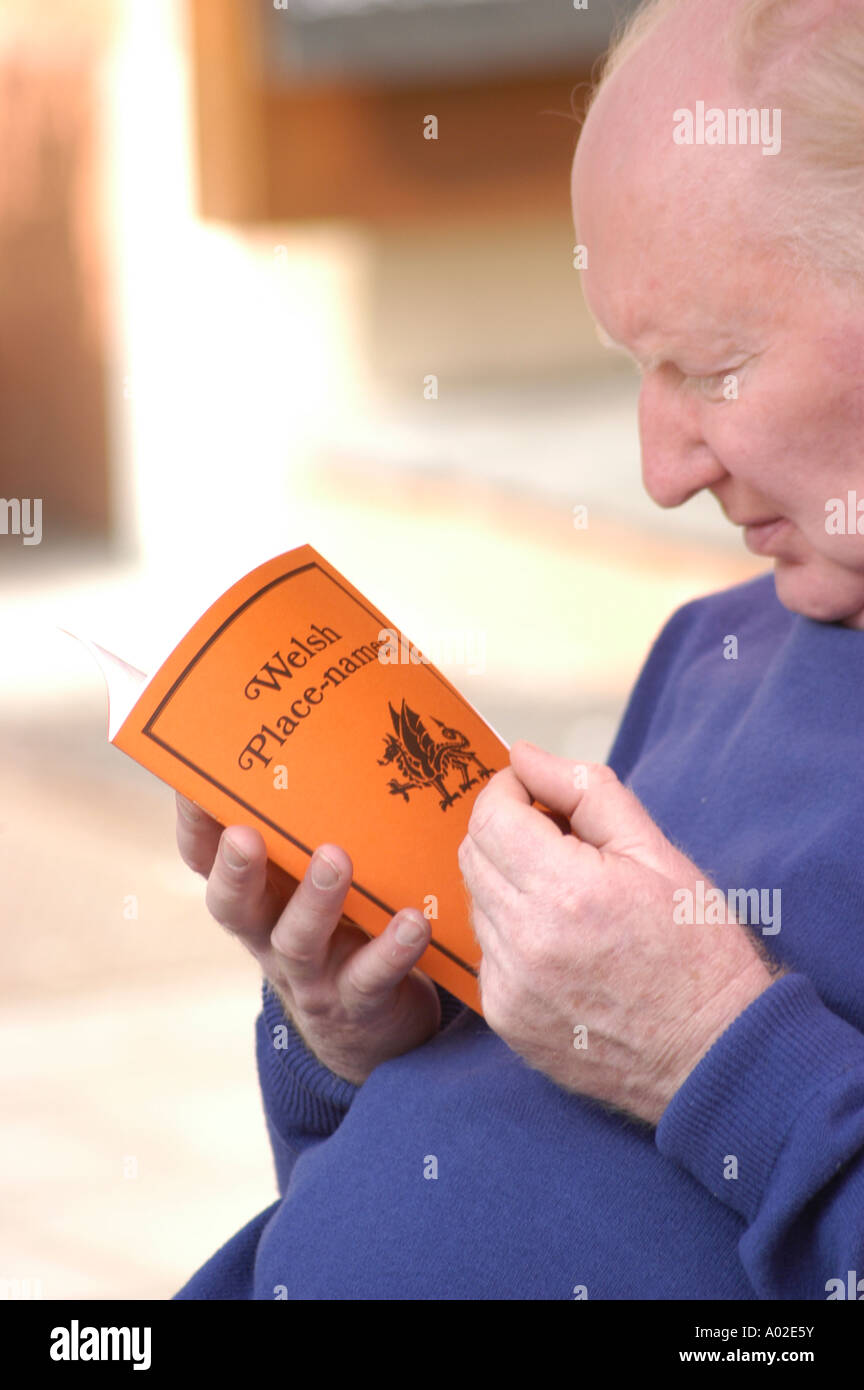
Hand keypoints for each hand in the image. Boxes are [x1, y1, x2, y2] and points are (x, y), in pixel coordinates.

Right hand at [175, 795, 439, 1084]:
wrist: (372, 1031)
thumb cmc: (344, 924)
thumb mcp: (312, 880)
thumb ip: (314, 826)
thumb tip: (338, 727)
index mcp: (256, 895)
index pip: (205, 858)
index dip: (193, 823)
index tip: (190, 779)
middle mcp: (269, 934)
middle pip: (235, 905)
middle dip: (236, 869)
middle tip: (245, 834)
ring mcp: (311, 973)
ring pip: (300, 939)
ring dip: (316, 899)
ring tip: (337, 859)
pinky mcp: (358, 1002)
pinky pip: (371, 976)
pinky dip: (391, 949)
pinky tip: (414, 920)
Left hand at [458, 743, 775, 1124]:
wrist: (713, 1051)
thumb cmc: (696, 947)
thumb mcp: (655, 850)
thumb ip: (584, 791)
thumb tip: (524, 755)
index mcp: (566, 890)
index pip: (490, 816)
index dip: (506, 790)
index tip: (533, 792)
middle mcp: (526, 940)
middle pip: (472, 854)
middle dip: (505, 831)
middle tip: (558, 841)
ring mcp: (511, 985)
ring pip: (477, 902)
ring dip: (508, 883)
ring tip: (569, 898)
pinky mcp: (506, 1019)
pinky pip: (486, 952)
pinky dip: (511, 934)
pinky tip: (561, 943)